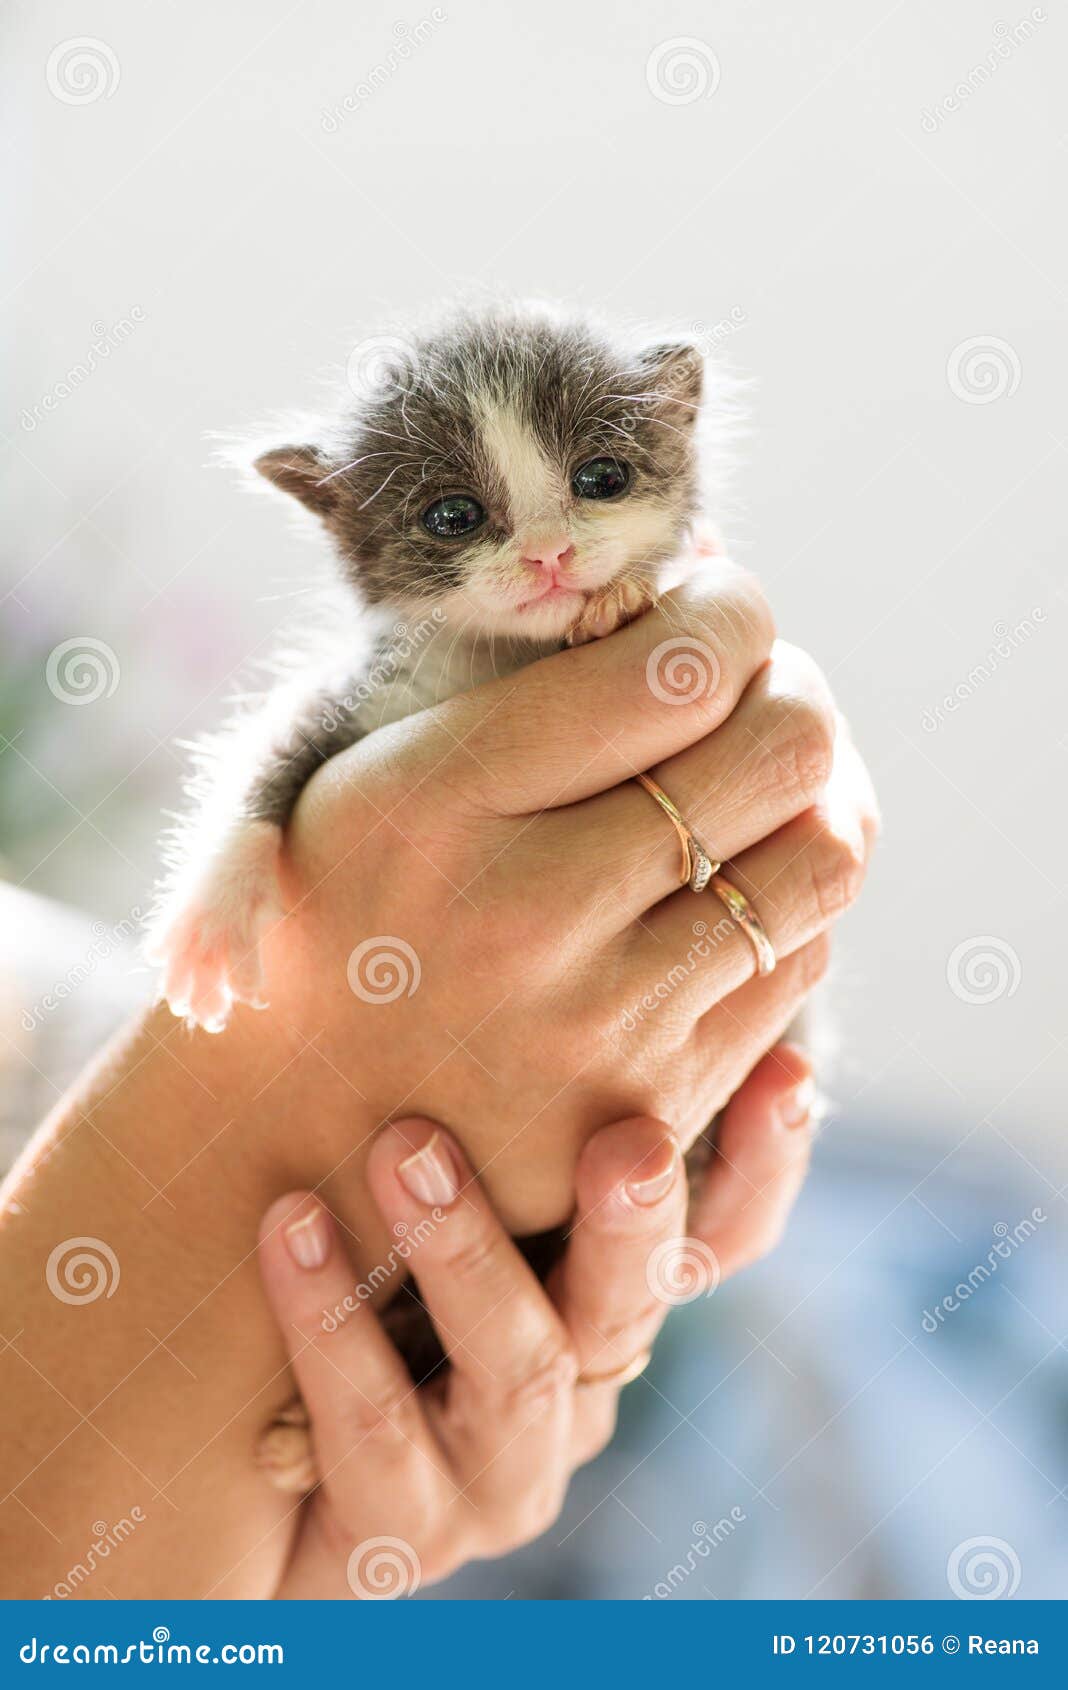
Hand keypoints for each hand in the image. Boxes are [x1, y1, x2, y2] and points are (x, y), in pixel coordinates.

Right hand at [251, 557, 875, 1242]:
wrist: (300, 1123)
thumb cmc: (346, 908)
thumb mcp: (382, 767)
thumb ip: (529, 672)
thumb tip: (703, 574)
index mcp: (436, 800)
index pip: (677, 666)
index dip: (733, 611)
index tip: (723, 609)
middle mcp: (527, 913)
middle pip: (780, 749)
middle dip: (793, 688)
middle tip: (761, 684)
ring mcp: (603, 1020)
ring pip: (823, 857)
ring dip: (818, 792)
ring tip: (766, 775)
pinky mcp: (656, 1099)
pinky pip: (801, 957)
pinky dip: (789, 892)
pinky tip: (742, 870)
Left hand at [258, 1045, 814, 1597]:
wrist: (244, 1440)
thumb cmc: (364, 1238)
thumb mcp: (452, 1151)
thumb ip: (519, 1066)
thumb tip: (605, 916)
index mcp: (612, 1291)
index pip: (727, 1233)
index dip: (765, 1163)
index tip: (785, 1074)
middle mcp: (579, 1380)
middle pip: (641, 1304)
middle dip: (636, 1219)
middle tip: (625, 1141)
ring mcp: (499, 1467)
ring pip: (519, 1373)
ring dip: (467, 1253)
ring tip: (406, 1146)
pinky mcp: (398, 1524)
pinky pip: (372, 1434)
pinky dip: (332, 1329)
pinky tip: (286, 1223)